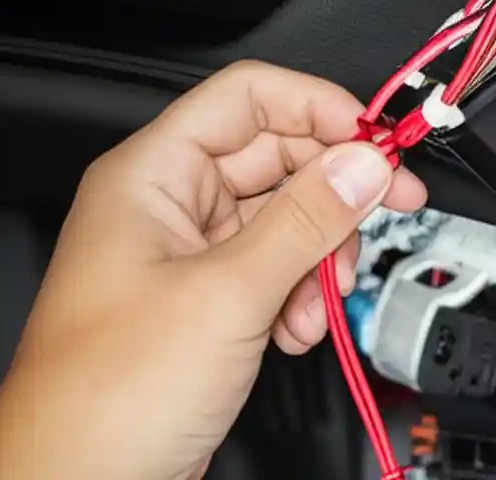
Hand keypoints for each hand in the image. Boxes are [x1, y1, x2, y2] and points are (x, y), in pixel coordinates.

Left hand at [0, 62, 426, 479]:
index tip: (377, 141)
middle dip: (334, 194)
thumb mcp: (228, 294)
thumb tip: (362, 164)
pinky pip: (278, 269)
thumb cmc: (106, 396)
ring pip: (287, 219)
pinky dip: (303, 295)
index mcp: (153, 176)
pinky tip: (299, 329)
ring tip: (322, 299)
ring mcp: (190, 255)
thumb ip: (306, 221)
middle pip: (279, 159)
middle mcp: (171, 206)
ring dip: (321, 257)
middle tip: (390, 207)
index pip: (250, 98)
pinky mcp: (210, 300)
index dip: (319, 109)